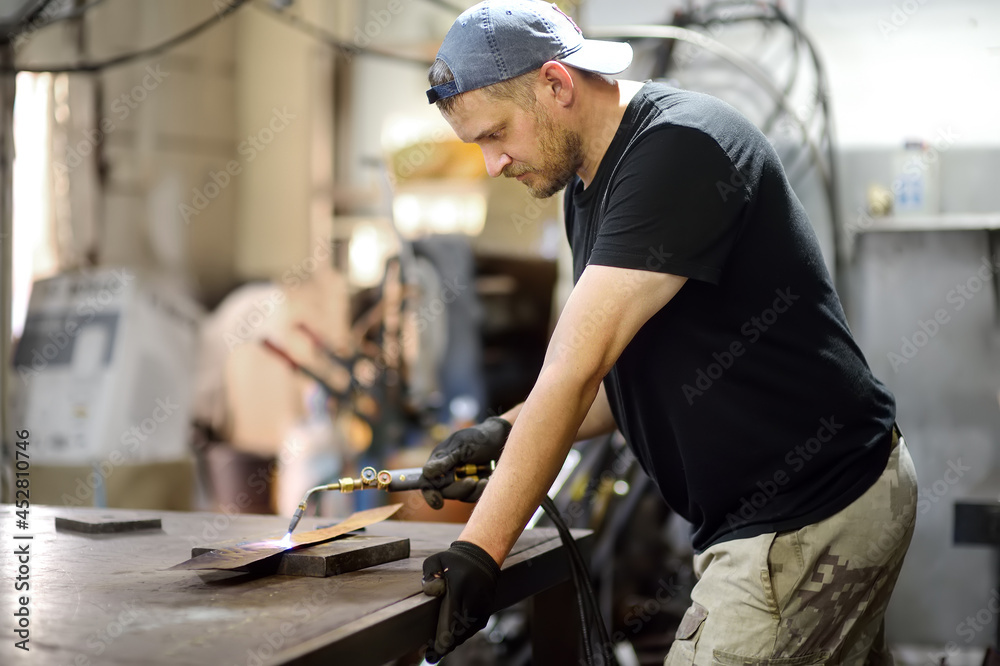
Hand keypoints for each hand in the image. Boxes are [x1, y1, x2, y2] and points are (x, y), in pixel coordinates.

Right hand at [420, 416, 511, 508]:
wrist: (503, 439)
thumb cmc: (480, 438)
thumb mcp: (463, 446)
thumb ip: (446, 460)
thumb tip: (427, 472)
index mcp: (439, 461)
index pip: (427, 481)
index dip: (430, 493)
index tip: (438, 502)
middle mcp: (447, 473)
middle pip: (444, 492)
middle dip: (457, 490)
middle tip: (471, 482)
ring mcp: (460, 481)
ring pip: (460, 496)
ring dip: (471, 491)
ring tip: (484, 479)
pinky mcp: (474, 487)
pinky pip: (473, 496)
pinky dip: (480, 491)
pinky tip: (487, 480)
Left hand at [421, 540, 499, 661]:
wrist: (482, 557)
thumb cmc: (454, 560)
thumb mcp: (437, 560)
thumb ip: (430, 574)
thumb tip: (430, 591)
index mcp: (461, 587)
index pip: (452, 619)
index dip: (442, 638)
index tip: (429, 649)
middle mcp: (474, 599)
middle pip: (459, 631)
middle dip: (444, 645)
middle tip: (428, 655)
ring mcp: (483, 606)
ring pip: (466, 632)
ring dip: (452, 642)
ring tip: (436, 650)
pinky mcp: (486, 610)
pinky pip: (473, 629)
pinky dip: (461, 635)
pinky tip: (450, 640)